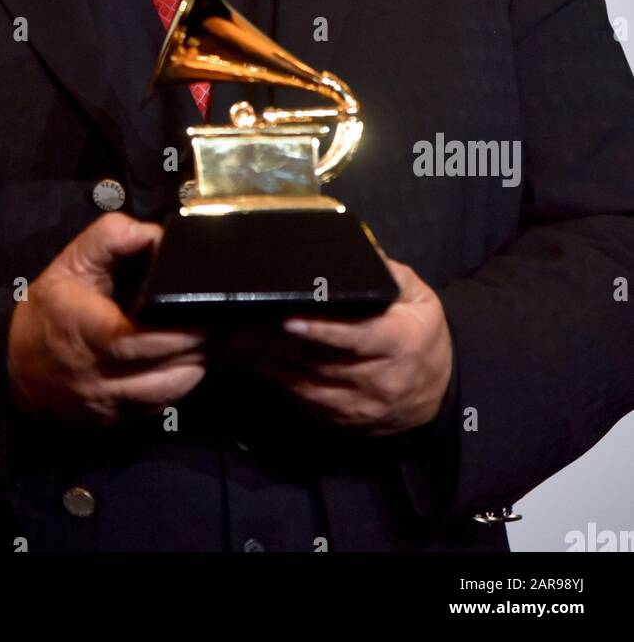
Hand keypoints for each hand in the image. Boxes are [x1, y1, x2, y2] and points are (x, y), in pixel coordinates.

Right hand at [6, 211, 207, 425]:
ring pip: (168, 394)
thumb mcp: (71, 261)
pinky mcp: (114, 420)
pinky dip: (179, 384)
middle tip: (224, 322)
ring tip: (211, 340)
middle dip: (200, 348)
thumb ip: (111, 237)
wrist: (13, 365)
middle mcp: (95, 375)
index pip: (135, 340)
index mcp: (83, 330)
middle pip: (163, 372)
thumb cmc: (49, 308)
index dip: (176, 332)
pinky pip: (160, 405)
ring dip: (196, 367)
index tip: (204, 314)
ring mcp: (106, 403)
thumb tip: (158, 236)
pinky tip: (186, 360)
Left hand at [216, 259, 452, 436]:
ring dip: (265, 365)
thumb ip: (390, 274)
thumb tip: (360, 251)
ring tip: (232, 341)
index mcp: (399, 344)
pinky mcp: (343, 421)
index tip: (288, 318)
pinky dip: (275, 382)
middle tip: (238, 324)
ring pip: (304, 386)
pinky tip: (251, 363)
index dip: (321, 331)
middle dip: (275, 343)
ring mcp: (359, 406)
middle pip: (320, 363)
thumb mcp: (420, 298)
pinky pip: (303, 402)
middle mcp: (378, 380)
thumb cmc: (422, 335)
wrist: (441, 393)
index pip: (357, 338)